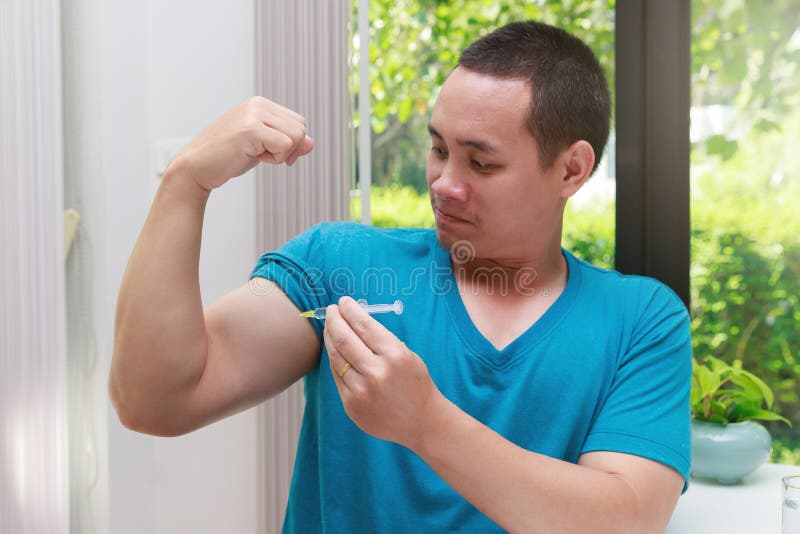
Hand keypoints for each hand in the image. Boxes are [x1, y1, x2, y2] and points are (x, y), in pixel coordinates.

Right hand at [168, 96, 313, 190]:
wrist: (197, 167)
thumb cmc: (227, 157)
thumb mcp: (263, 147)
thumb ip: (287, 143)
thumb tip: (311, 143)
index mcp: (260, 104)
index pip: (298, 122)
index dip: (292, 144)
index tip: (272, 154)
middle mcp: (258, 105)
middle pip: (301, 128)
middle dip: (288, 149)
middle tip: (263, 155)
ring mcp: (253, 115)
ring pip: (296, 136)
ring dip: (280, 154)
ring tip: (255, 154)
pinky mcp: (250, 129)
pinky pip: (284, 146)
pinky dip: (274, 158)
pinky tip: (252, 156)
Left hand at [323, 296, 442, 447]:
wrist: (421, 422)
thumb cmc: (415, 384)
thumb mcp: (407, 355)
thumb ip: (381, 340)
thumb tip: (354, 319)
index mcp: (394, 355)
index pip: (363, 325)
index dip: (350, 311)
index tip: (343, 302)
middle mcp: (376, 372)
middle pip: (344, 338)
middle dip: (334, 320)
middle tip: (330, 310)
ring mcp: (362, 391)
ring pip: (336, 357)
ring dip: (330, 338)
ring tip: (329, 328)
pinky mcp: (351, 405)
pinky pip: (337, 376)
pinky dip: (334, 360)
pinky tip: (335, 351)